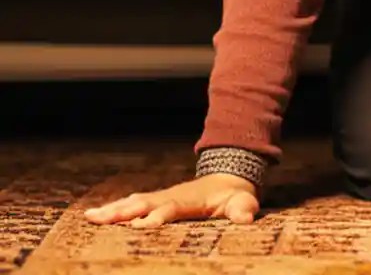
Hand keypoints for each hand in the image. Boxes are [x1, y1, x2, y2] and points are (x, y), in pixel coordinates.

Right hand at [83, 173, 258, 227]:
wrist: (229, 179)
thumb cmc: (235, 196)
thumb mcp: (243, 202)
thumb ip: (243, 209)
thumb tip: (246, 218)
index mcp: (190, 199)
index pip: (170, 208)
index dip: (156, 217)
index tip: (140, 227)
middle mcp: (171, 196)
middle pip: (143, 203)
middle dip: (122, 212)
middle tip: (98, 220)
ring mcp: (161, 197)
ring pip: (133, 202)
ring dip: (112, 209)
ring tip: (89, 217)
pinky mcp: (155, 201)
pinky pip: (131, 204)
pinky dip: (113, 209)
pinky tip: (93, 216)